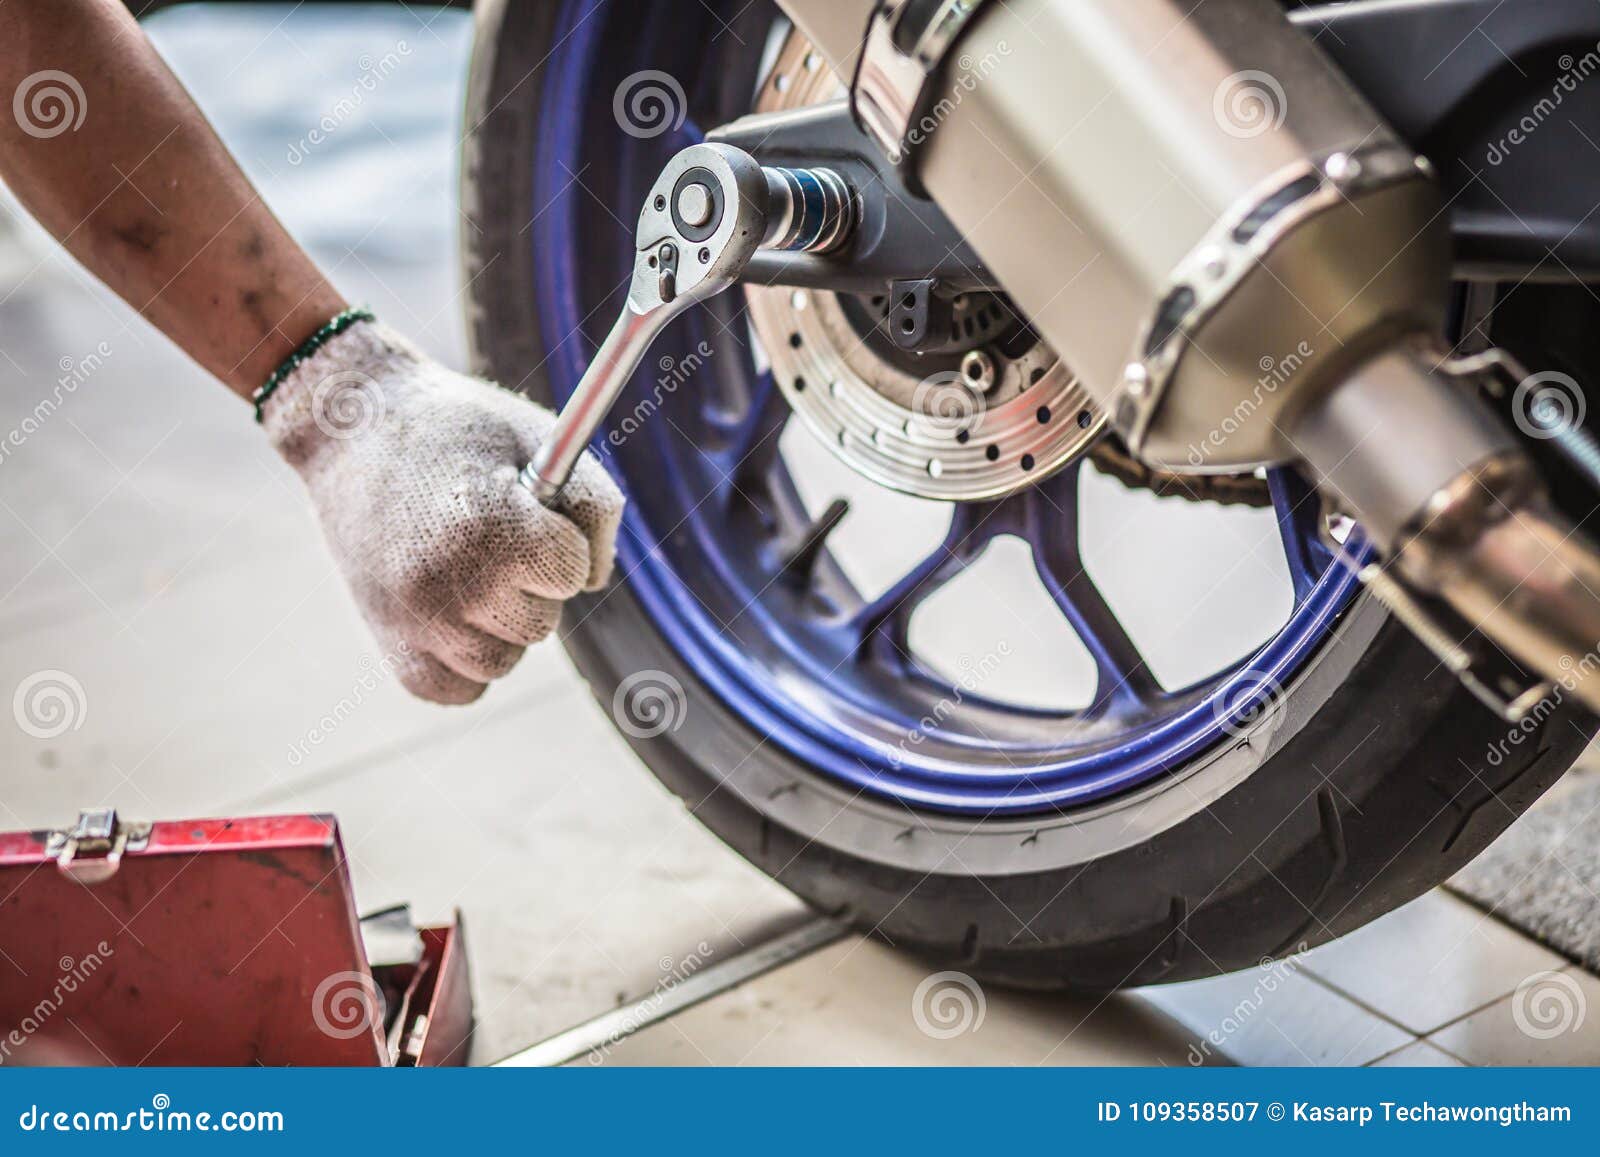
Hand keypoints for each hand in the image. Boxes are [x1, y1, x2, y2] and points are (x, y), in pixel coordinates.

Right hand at [261, 319, 624, 703]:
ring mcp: (416, 620)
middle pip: (541, 622)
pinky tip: (448, 610)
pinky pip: (459, 689)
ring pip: (502, 661)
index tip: (521, 509)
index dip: (558, 537)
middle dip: (529, 583)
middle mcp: (450, 581)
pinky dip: (463, 661)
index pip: (571, 570)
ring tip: (465, 568)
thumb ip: (593, 503)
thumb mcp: (538, 438)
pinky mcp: (390, 647)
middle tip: (486, 536)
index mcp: (490, 524)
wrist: (354, 428)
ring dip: (499, 626)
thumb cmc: (458, 432)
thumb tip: (593, 580)